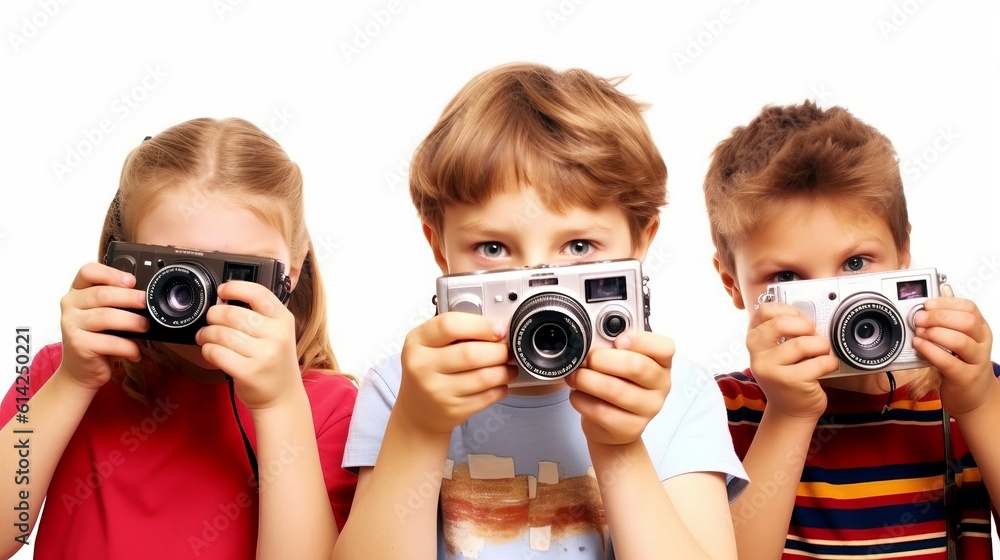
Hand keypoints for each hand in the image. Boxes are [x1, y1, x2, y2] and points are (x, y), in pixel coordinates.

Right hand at [58, 262, 147, 389]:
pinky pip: (109, 342)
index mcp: (77, 292)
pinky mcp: (78, 345)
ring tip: (145, 326)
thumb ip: (116, 301)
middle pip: (102, 294)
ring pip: (106, 316)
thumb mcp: (104, 314)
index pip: (88, 272)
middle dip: (130, 297)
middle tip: (147, 303)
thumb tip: (145, 296)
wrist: (82, 370)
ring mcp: (71, 325)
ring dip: (132, 321)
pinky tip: (135, 351)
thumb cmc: (98, 338)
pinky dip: (127, 346)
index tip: (131, 281)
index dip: (111, 273)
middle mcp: (70, 305)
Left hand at [195, 281, 301, 409]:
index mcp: (284, 320)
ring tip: (205, 337)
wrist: (282, 397)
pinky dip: (208, 350)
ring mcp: (264, 354)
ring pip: (221, 333)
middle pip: (232, 314)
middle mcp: (277, 335)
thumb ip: (260, 315)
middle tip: (209, 320)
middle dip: (213, 315)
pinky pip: (217, 353)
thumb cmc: (274, 362)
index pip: (258, 293)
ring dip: (207, 334)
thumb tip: (224, 299)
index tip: (222, 290)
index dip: (235, 288)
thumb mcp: (278, 333)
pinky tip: (210, 351)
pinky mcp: (249, 372)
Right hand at [396, 312, 514, 435]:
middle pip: (471, 353)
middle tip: (506, 351)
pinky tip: (499, 383)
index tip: (497, 330)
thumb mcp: (429, 344)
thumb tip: (496, 330)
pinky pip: (487, 397)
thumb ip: (456, 332)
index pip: (450, 325)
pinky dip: (500, 388)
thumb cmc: (428, 370)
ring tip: (507, 367)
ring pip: (484, 377)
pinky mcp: (452, 410)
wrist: (417, 411)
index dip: (480, 325)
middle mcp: (423, 366)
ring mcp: (437, 391)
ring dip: (504, 371)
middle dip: (498, 351)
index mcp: (417, 342)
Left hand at [566, 330, 671, 445]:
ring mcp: (648, 409)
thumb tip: (592, 339)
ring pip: (614, 389)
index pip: (664, 348)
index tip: (617, 340)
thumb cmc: (616, 384)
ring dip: (587, 380)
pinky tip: (578, 395)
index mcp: (661, 363)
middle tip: (587, 360)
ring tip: (575, 377)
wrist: (611, 425)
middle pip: (636, 366)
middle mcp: (660, 386)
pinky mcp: (631, 428)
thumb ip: (613, 346)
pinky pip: (601, 411)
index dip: (639, 340)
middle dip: (602, 359)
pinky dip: (582, 400)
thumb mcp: (619, 361)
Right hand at [746, 302, 837, 420]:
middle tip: (814, 336)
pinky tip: (827, 367)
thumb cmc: (788, 376)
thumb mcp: (777, 352)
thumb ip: (783, 332)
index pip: (765, 311)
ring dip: (822, 345)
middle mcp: (757, 353)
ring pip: (801, 344)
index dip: (789, 311)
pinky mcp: (788, 382)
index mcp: (754, 339)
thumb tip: (808, 314)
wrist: (790, 411)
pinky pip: (818, 362)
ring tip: (823, 353)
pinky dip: (830, 362)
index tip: (800, 321)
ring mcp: (770, 369)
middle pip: (779, 324)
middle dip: (806, 326)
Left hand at [913, 292, 994, 416]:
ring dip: (934, 333)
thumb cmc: (962, 364)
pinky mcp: (965, 377)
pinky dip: (930, 351)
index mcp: (980, 329)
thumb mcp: (959, 341)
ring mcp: (976, 361)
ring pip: (960, 340)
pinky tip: (919, 346)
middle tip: (919, 319)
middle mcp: (982, 343)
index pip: (969, 308)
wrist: (975, 396)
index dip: (946, 303)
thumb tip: (922, 310)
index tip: (927, 304)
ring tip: (918, 333)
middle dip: (938, 317)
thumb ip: (946, 325)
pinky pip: (948, 361)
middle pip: (967, 321)